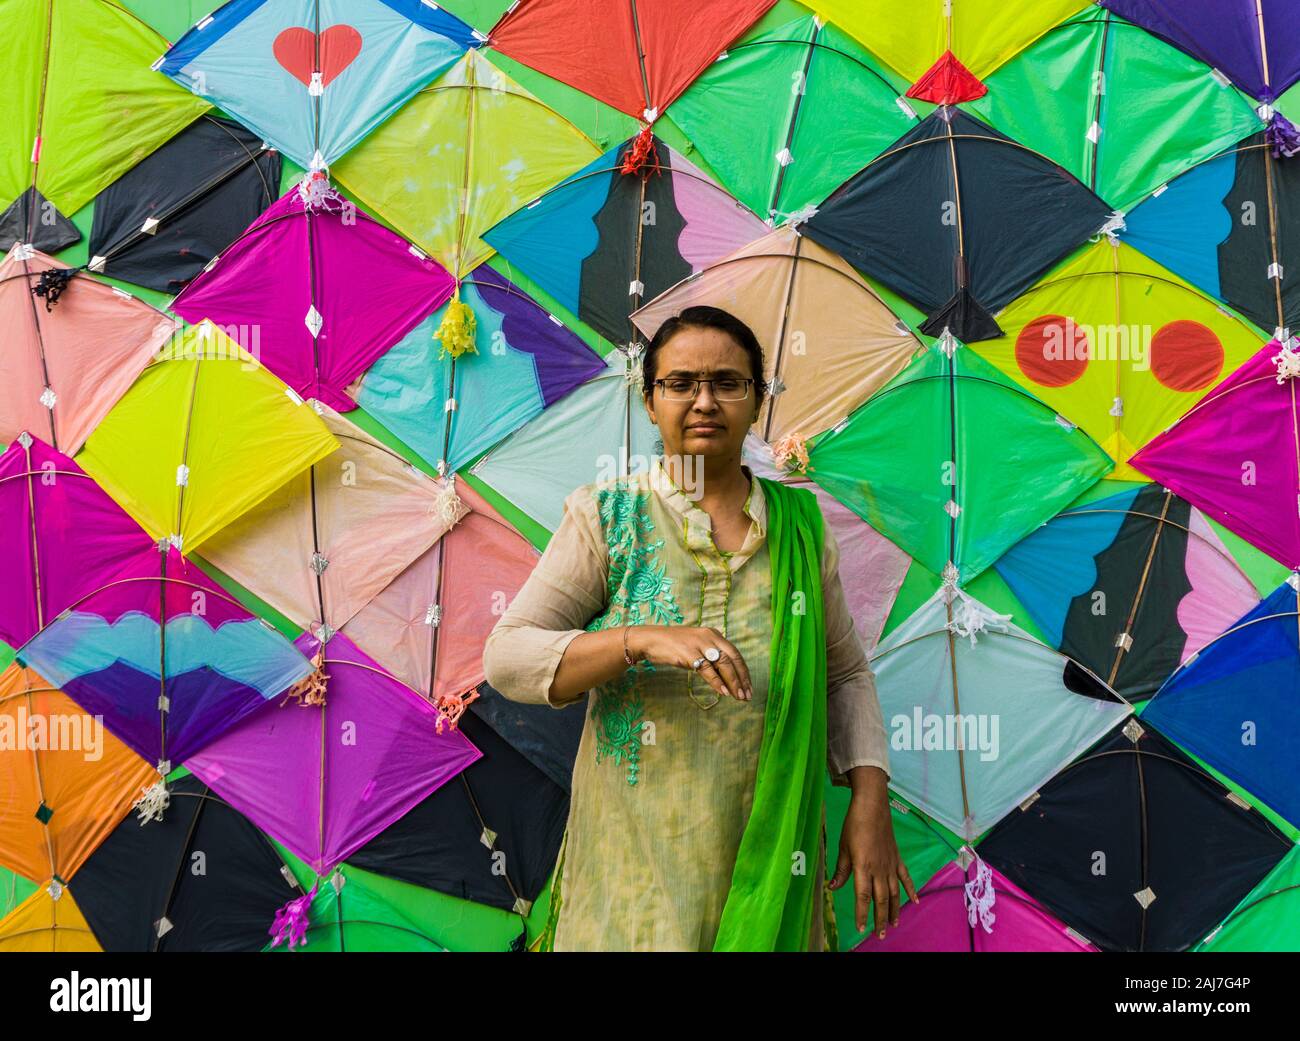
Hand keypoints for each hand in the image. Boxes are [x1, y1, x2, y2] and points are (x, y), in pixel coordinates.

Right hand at [631, 625, 752, 700]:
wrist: (650, 640)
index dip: (744, 671)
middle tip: (747, 695)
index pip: (735, 654)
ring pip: (723, 664)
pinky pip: (707, 670)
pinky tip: (723, 692)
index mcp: (714, 634)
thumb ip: (710, 657)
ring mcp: (699, 644)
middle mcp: (710, 637)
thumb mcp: (696, 648)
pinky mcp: (689, 653)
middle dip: (742, 678)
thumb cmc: (673, 646)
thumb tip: (725, 676)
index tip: (748, 686)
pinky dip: (717, 682)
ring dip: (733, 682)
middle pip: (733, 659)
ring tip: (738, 696)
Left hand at [829, 778, 918, 938]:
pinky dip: (910, 890)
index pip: (862, 896)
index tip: (860, 927)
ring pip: (894, 893)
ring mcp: (890, 864)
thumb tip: (833, 888)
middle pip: (880, 899)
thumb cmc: (854, 825)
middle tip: (879, 935)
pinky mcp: (897, 858)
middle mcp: (879, 869)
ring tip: (893, 925)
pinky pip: (905, 877)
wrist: (872, 807)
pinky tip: (914, 902)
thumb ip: (841, 870)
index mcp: (863, 867)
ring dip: (894, 910)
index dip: (861, 913)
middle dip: (879, 919)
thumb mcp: (843, 848)